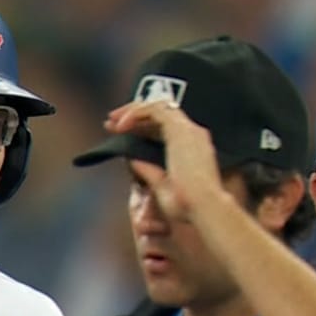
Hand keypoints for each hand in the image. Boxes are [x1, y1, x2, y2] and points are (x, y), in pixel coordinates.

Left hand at [103, 99, 244, 224]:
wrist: (204, 208)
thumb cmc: (187, 207)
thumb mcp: (162, 188)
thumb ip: (149, 172)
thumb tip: (132, 160)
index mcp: (193, 148)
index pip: (164, 128)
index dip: (141, 127)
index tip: (119, 133)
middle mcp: (193, 135)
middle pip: (161, 113)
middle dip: (133, 114)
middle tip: (111, 122)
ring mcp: (189, 130)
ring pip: (158, 106)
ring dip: (132, 111)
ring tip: (112, 122)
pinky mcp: (180, 130)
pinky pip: (155, 110)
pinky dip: (136, 113)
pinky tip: (121, 126)